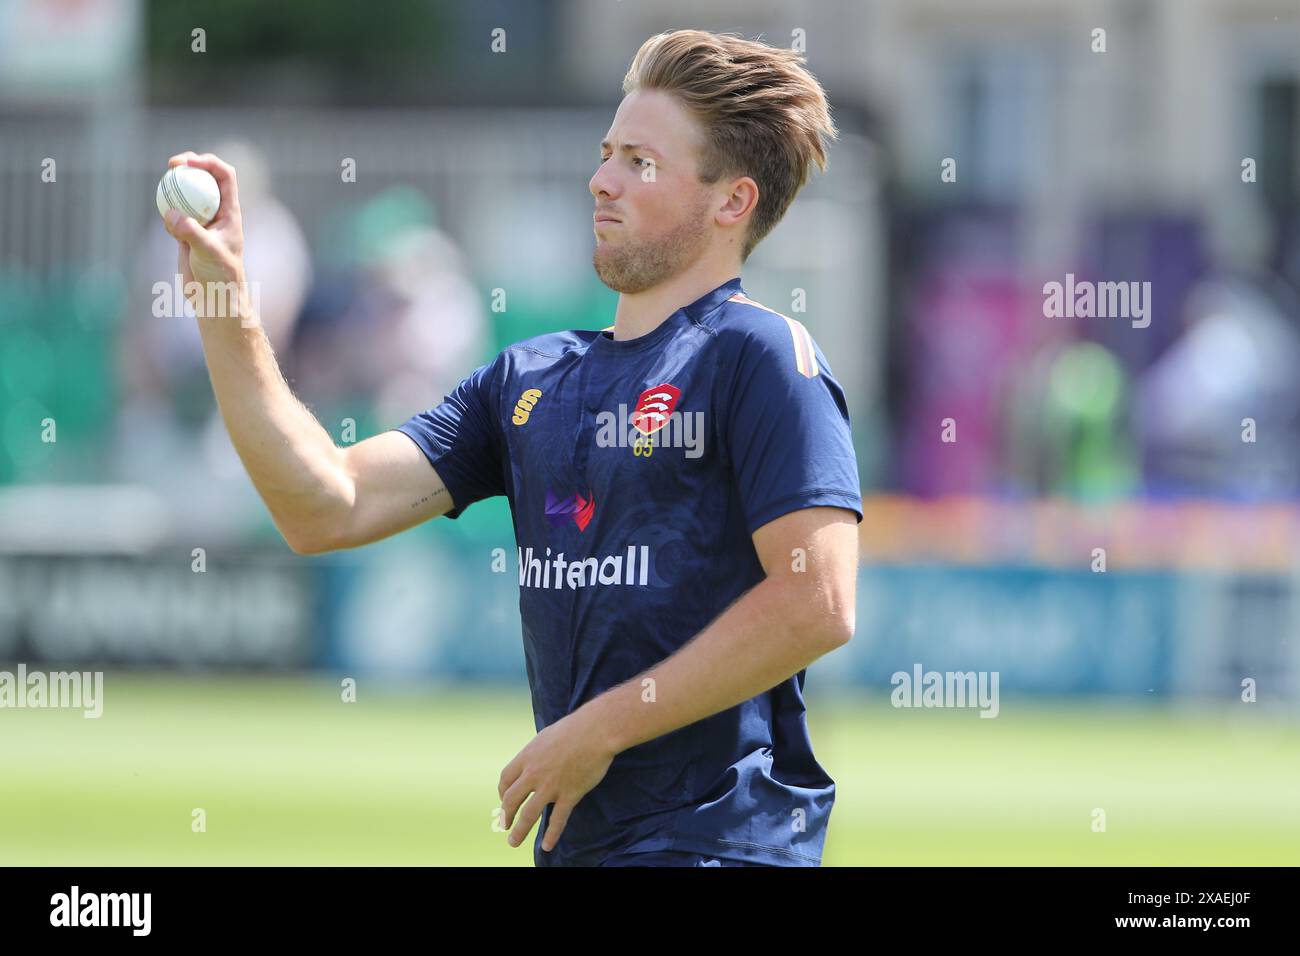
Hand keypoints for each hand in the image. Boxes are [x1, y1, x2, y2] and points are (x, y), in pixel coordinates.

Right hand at [160, 151, 246, 314]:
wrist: (214, 296)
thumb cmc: (221, 275)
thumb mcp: (209, 252)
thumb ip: (191, 232)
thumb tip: (170, 213)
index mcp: (230, 211)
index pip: (224, 176)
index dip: (209, 162)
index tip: (190, 162)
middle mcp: (216, 212)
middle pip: (203, 178)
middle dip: (189, 164)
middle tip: (171, 164)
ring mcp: (200, 221)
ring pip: (185, 195)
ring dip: (174, 189)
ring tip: (164, 194)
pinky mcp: (185, 232)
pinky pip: (172, 215)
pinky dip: (167, 215)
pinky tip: (169, 230)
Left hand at [498, 707, 616, 852]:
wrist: (596, 731)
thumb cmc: (574, 729)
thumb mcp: (546, 736)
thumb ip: (537, 752)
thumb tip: (535, 758)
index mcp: (527, 756)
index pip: (505, 778)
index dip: (502, 792)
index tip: (505, 800)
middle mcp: (534, 773)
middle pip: (511, 799)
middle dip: (506, 815)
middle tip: (504, 825)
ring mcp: (551, 786)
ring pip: (528, 814)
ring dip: (519, 831)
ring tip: (513, 842)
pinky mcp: (569, 794)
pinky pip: (557, 820)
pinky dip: (551, 835)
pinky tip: (547, 846)